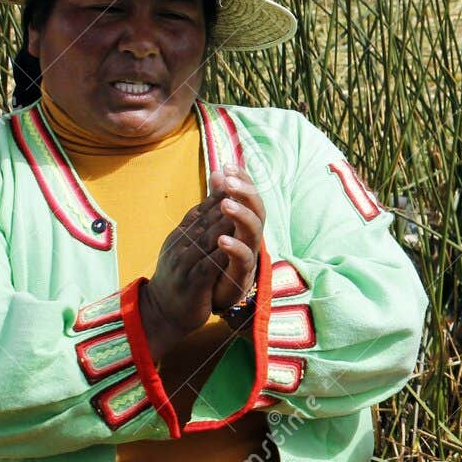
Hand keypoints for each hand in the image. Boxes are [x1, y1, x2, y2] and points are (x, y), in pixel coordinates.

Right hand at [141, 193, 231, 359]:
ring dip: (223, 224)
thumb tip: (213, 201)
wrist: (161, 312)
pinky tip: (232, 245)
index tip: (235, 177)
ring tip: (240, 209)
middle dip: (224, 203)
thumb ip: (199, 225)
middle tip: (241, 185)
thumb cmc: (180, 278)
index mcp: (181, 236)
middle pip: (205, 220)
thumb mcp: (185, 248)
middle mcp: (180, 246)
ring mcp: (184, 264)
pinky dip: (218, 255)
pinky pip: (206, 267)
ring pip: (206, 240)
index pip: (201, 210)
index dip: (219, 194)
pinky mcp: (191, 284)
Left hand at [208, 167, 264, 313]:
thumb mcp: (214, 225)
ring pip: (254, 231)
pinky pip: (243, 259)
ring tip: (225, 204)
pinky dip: (234, 247)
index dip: (243, 181)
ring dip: (241, 216)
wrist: (203, 295)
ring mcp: (248, 254)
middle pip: (257, 210)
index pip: (250, 196)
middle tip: (229, 181)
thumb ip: (217, 200)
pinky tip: (221, 238)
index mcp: (244, 224)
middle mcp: (250, 237)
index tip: (228, 166)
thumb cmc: (212, 258)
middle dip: (245, 193)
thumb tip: (218, 170)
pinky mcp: (241, 274)